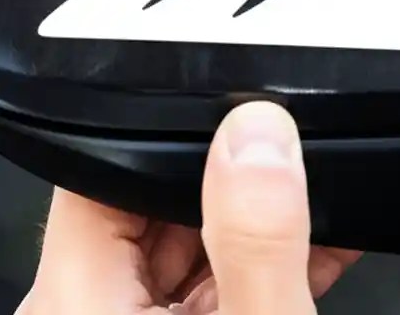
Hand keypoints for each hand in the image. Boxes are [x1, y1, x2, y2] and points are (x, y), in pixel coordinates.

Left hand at [16, 102, 359, 313]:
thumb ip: (255, 240)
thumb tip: (258, 138)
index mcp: (77, 302)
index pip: (97, 168)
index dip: (165, 125)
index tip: (235, 105)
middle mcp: (86, 312)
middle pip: (147, 202)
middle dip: (228, 179)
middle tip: (296, 163)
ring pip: (185, 247)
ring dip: (252, 228)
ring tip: (322, 207)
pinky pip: (208, 290)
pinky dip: (258, 269)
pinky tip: (319, 250)